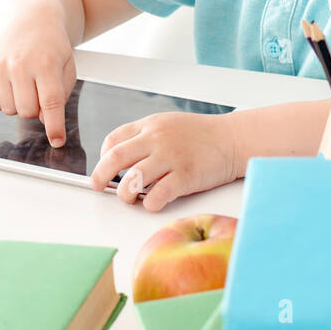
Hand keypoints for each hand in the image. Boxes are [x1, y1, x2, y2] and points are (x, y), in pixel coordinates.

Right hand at [0, 0, 76, 147]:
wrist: (32, 18)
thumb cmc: (52, 45)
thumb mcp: (67, 67)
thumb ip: (60, 95)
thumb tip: (45, 120)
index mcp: (46, 63)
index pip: (50, 103)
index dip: (54, 126)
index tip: (57, 140)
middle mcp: (20, 64)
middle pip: (27, 111)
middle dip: (36, 110)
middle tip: (39, 91)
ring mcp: (0, 65)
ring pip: (8, 110)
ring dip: (18, 104)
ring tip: (25, 85)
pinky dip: (0, 101)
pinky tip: (9, 86)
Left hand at [89, 111, 237, 211]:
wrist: (232, 139)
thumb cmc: (201, 135)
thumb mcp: (168, 125)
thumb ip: (145, 138)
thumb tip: (123, 160)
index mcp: (150, 126)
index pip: (113, 140)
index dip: (103, 157)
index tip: (104, 168)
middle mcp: (157, 139)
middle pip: (115, 158)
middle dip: (100, 176)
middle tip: (98, 186)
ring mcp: (171, 157)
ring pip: (132, 179)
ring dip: (124, 194)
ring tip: (129, 198)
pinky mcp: (186, 176)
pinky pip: (157, 196)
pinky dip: (150, 204)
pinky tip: (153, 203)